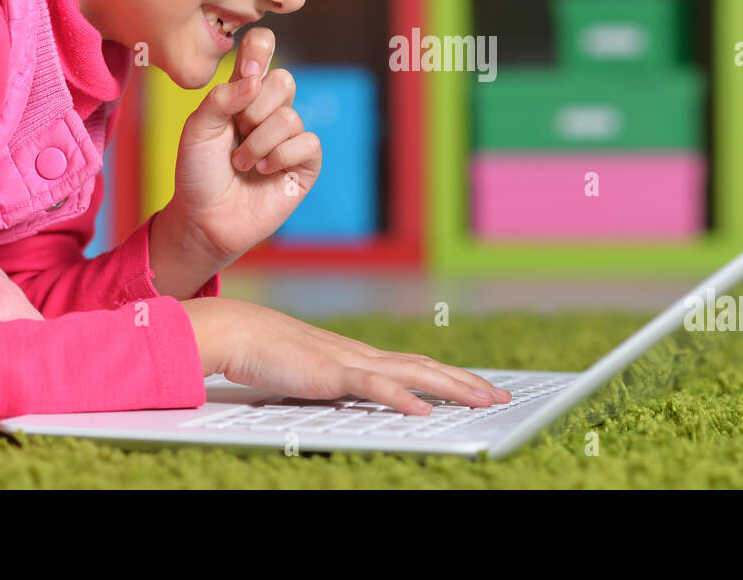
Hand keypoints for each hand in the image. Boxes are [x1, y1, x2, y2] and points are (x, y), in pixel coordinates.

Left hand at [167, 27, 320, 270]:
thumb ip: (220, 99)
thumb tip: (255, 80)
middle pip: (284, 80)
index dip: (261, 49)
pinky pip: (307, 143)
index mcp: (243, 93)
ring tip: (241, 163)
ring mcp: (289, 137)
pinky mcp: (305, 164)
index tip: (248, 70)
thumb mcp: (196, 130)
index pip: (262, 50)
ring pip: (290, 117)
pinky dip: (280, 157)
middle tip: (237, 132)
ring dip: (258, 143)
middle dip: (255, 109)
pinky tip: (263, 171)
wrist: (204, 218)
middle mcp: (270, 110)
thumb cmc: (197, 172)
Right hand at [181, 297, 511, 412]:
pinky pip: (374, 386)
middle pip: (428, 368)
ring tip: (482, 401)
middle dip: (467, 383)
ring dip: (452, 387)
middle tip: (501, 398)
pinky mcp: (331, 373)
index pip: (419, 366)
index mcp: (363, 356)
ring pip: (414, 374)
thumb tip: (358, 400)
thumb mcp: (314, 374)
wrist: (241, 331)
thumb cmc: (270, 354)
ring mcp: (352, 361)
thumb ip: (338, 384)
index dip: (453, 377)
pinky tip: (424, 410)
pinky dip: (402, 398)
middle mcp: (366, 355)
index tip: (481, 388)